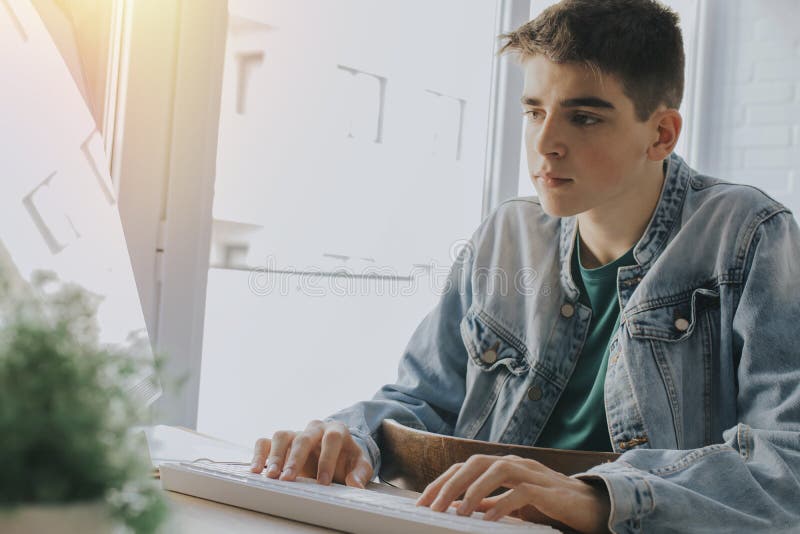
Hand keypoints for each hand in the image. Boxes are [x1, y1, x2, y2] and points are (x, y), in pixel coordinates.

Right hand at [250, 420, 372, 487]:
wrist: (338, 453)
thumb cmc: (347, 459)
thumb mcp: (360, 465)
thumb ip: (360, 473)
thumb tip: (356, 485)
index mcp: (336, 430)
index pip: (331, 439)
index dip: (327, 459)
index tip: (324, 482)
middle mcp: (314, 429)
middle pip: (303, 438)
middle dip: (296, 458)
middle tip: (289, 478)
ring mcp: (296, 434)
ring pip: (282, 436)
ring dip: (275, 456)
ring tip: (272, 475)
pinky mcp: (282, 443)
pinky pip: (266, 442)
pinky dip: (259, 454)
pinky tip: (256, 470)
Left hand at [415, 454, 610, 533]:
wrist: (590, 506)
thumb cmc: (548, 503)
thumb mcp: (511, 502)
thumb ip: (487, 501)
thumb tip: (456, 507)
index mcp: (503, 465)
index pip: (465, 466)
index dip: (442, 481)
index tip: (423, 502)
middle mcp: (515, 463)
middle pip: (475, 463)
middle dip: (450, 483)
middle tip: (432, 507)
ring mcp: (532, 473)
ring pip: (496, 469)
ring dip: (474, 490)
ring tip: (459, 512)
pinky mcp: (548, 489)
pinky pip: (522, 491)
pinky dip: (504, 503)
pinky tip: (491, 518)